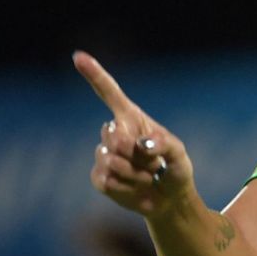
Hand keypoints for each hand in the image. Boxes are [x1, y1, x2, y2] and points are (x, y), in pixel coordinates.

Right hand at [74, 50, 193, 216]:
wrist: (167, 199)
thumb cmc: (175, 169)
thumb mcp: (178, 153)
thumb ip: (164, 144)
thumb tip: (141, 145)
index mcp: (132, 118)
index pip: (109, 93)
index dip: (94, 74)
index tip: (78, 56)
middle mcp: (114, 133)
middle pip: (115, 136)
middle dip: (139, 155)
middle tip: (155, 165)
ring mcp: (104, 154)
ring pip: (112, 162)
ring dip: (137, 174)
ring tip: (148, 177)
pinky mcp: (99, 176)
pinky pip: (107, 181)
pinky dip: (127, 188)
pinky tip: (136, 188)